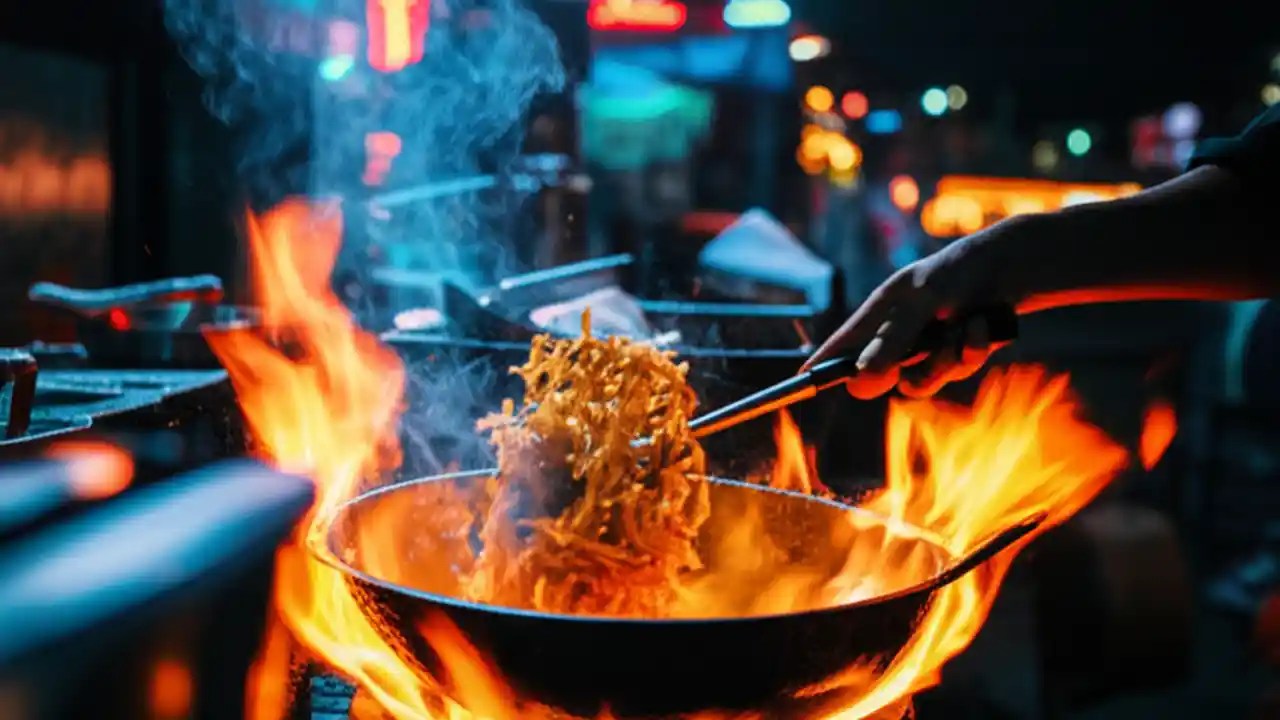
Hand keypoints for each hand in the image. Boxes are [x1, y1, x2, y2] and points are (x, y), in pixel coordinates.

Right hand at [804, 220, 1022, 398]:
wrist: (1016, 267)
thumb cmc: (962, 270)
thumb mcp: (924, 299)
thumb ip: (894, 339)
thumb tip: (861, 376)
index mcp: (882, 309)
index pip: (844, 341)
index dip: (824, 361)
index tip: (804, 378)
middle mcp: (901, 330)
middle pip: (878, 373)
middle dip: (896, 371)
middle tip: (898, 368)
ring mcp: (928, 345)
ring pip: (921, 380)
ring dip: (945, 360)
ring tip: (964, 328)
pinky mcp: (956, 354)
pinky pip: (955, 370)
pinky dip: (971, 349)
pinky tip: (981, 326)